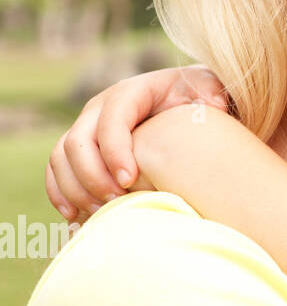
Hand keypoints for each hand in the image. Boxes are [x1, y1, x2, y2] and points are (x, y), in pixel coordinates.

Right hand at [46, 65, 227, 221]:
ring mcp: (85, 128)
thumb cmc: (198, 100)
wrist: (184, 103)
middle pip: (78, 141)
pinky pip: (55, 170)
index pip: (112, 120)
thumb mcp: (208, 90)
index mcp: (130, 93)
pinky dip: (60, 193)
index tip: (130, 181)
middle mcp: (99, 108)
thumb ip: (211, 94)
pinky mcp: (78, 149)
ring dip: (76, 188)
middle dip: (93, 176)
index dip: (114, 151)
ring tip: (101, 212)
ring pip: (60, 158)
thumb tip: (212, 106)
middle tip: (117, 202)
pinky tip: (74, 216)